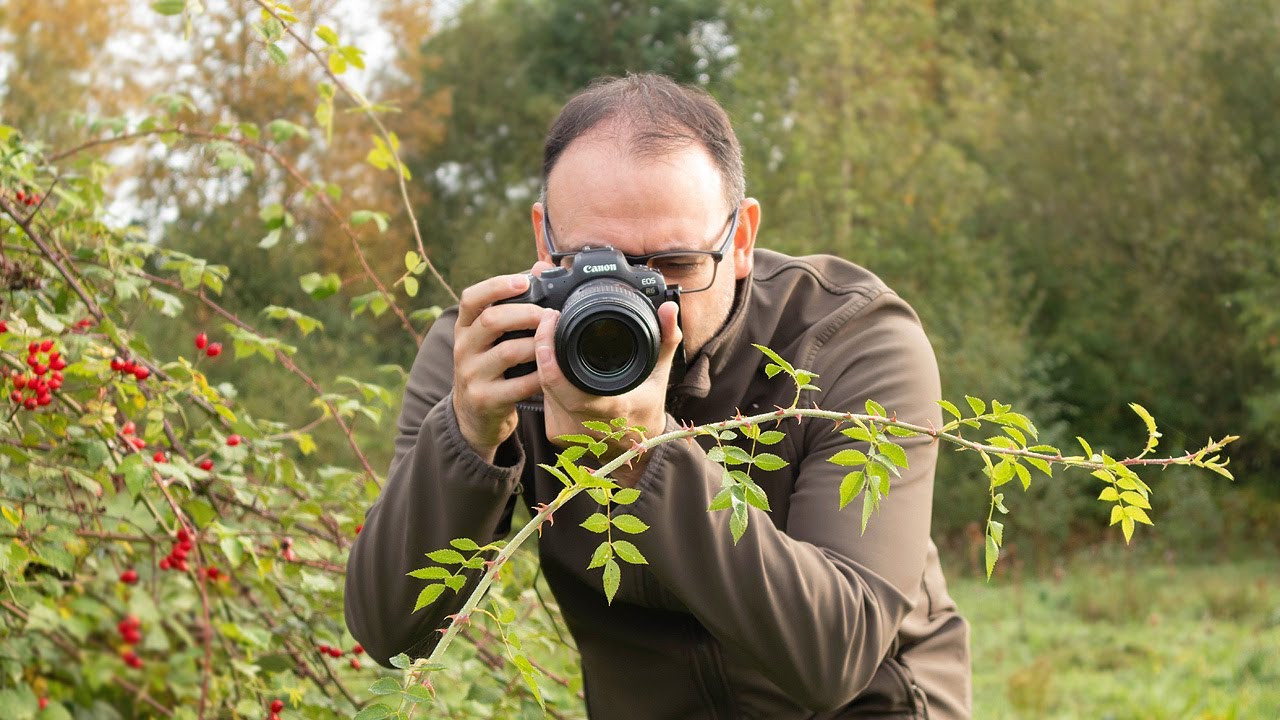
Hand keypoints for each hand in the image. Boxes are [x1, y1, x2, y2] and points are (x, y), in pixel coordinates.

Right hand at [452, 262, 554, 462]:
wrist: (472, 415)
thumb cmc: (490, 366)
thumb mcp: (491, 337)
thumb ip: (512, 305)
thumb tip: (540, 266)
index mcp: (464, 327)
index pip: (471, 298)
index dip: (496, 286)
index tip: (523, 281)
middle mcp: (463, 348)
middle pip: (492, 320)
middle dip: (526, 313)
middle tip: (549, 315)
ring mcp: (471, 375)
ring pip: (508, 352)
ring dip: (538, 344)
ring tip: (554, 342)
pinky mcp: (485, 400)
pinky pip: (519, 385)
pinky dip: (540, 375)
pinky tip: (551, 371)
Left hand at [534, 300, 682, 485]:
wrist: (639, 451)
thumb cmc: (648, 409)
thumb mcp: (660, 373)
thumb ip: (666, 338)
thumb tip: (669, 308)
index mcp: (608, 407)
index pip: (559, 379)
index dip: (547, 348)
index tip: (551, 319)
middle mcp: (582, 423)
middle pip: (547, 378)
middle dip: (545, 346)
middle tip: (550, 321)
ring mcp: (566, 431)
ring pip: (543, 388)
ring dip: (547, 364)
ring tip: (555, 341)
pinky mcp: (556, 434)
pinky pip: (545, 401)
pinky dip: (551, 382)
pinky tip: (560, 370)